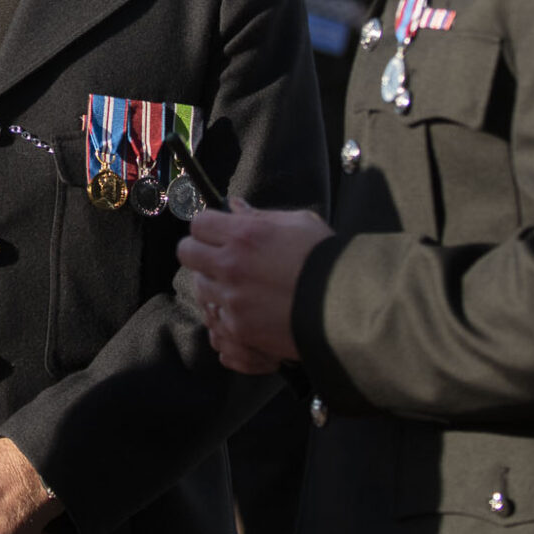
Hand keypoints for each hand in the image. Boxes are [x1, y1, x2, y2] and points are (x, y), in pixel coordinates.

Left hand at [176, 202, 332, 371]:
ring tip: (238, 287)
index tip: (217, 233)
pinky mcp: (239, 328)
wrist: (347, 307)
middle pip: (186, 253)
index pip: (198, 224)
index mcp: (244, 234)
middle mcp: (231, 265)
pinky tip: (246, 310)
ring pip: (199, 287)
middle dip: (199, 252)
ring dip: (213, 285)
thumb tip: (233, 205)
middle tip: (218, 258)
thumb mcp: (298, 223)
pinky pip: (215, 317)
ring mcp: (232, 298)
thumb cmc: (326, 260)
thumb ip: (260, 215)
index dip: (207, 228)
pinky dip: (226, 314)